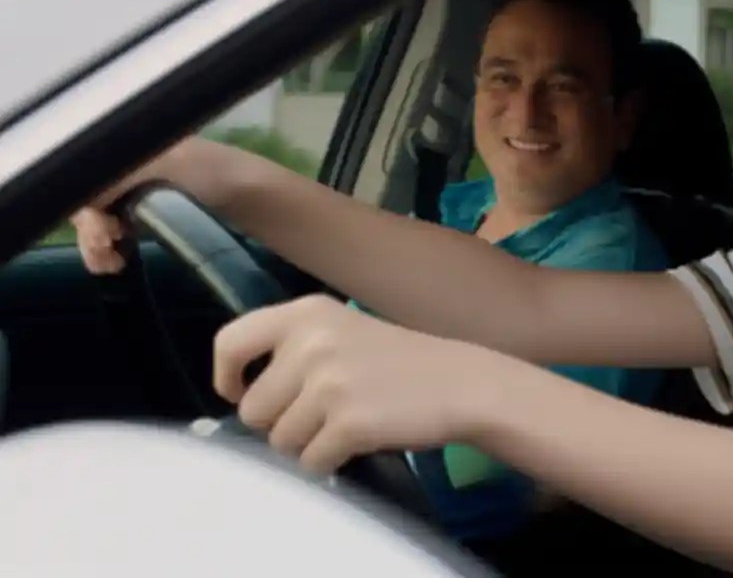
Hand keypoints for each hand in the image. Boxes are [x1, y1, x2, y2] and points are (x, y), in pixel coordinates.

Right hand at [68, 137, 222, 274]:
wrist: (268, 201)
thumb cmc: (221, 174)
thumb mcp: (168, 161)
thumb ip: (120, 172)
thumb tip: (82, 198)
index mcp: (137, 146)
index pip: (89, 176)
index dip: (87, 207)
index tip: (102, 233)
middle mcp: (137, 166)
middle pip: (92, 200)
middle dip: (91, 229)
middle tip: (105, 253)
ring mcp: (147, 193)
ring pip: (103, 220)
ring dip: (96, 245)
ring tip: (109, 265)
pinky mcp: (159, 218)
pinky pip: (120, 234)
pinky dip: (110, 250)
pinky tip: (116, 263)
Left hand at [213, 294, 492, 474]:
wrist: (461, 383)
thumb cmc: (398, 362)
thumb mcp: (341, 330)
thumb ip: (291, 349)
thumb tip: (239, 397)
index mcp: (305, 313)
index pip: (230, 343)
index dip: (227, 378)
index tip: (240, 393)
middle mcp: (312, 342)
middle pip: (253, 409)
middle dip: (280, 423)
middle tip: (323, 414)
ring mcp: (330, 383)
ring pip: (279, 441)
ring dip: (306, 445)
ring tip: (344, 424)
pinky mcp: (349, 422)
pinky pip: (310, 462)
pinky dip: (329, 463)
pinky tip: (358, 442)